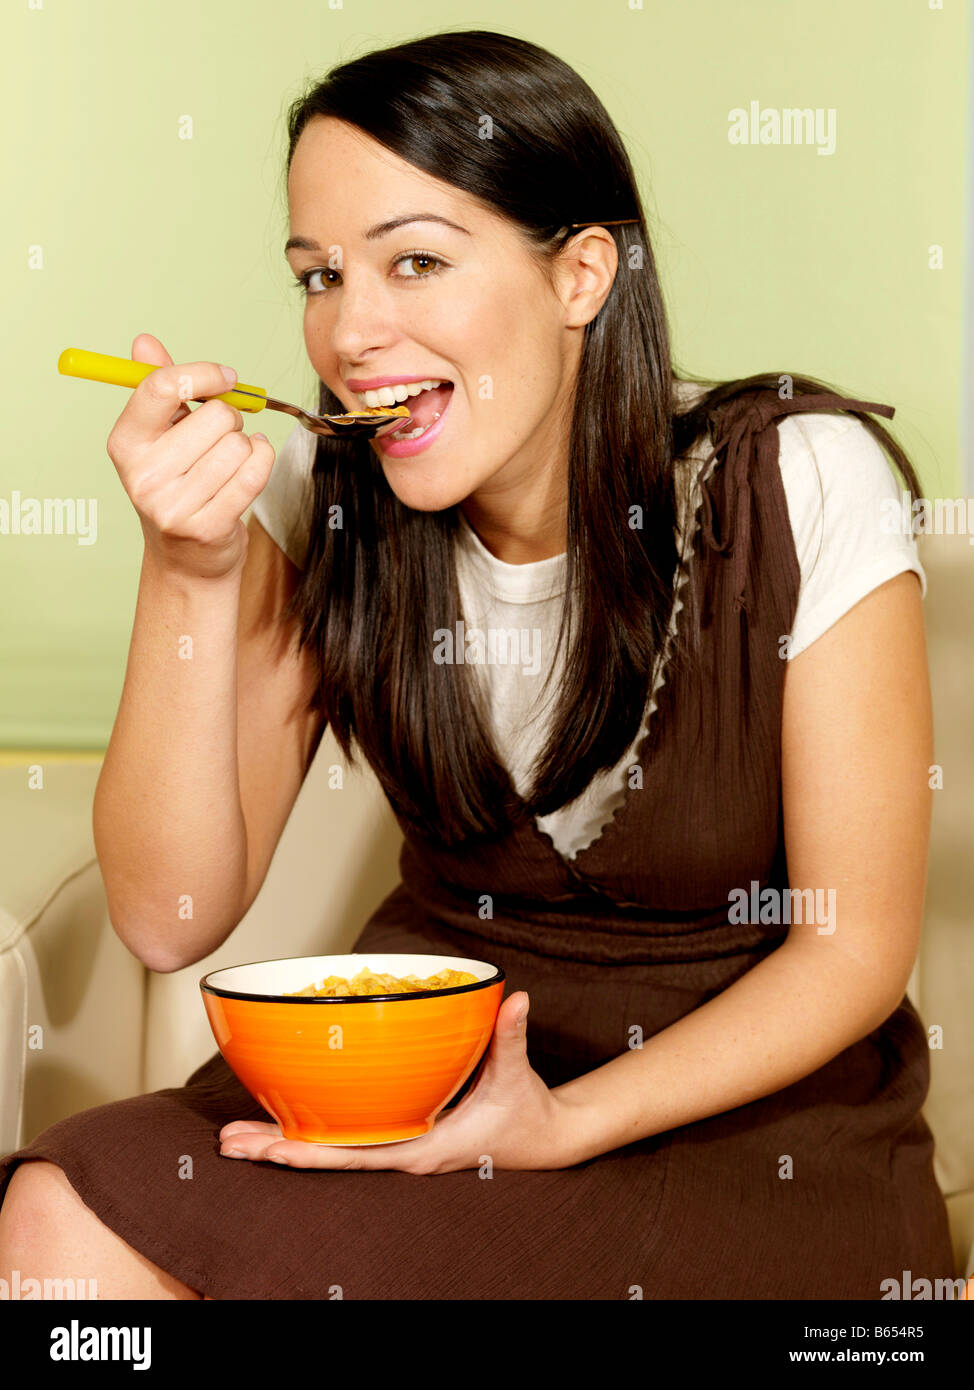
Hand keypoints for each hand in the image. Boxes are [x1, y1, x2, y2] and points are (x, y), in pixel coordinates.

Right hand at [106, 332, 274, 581]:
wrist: (187, 558)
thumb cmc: (178, 485)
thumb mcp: (160, 435)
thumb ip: (159, 387)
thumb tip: (144, 343)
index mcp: (126, 443)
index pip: (162, 386)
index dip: (204, 374)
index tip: (226, 378)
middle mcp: (144, 475)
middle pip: (217, 416)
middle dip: (230, 421)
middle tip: (220, 439)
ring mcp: (174, 505)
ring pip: (240, 445)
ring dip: (246, 447)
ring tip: (229, 462)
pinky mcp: (208, 527)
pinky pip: (255, 472)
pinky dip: (262, 461)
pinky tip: (251, 464)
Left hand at [218, 992, 575, 1173]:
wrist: (543, 1139)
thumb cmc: (526, 1112)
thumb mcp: (516, 1075)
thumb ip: (510, 1036)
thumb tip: (515, 999)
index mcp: (422, 1148)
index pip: (356, 1157)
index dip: (312, 1154)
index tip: (271, 1149)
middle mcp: (401, 1152)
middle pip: (328, 1158)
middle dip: (277, 1152)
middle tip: (228, 1144)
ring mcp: (397, 1147)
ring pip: (330, 1150)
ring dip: (283, 1143)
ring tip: (236, 1138)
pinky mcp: (399, 1136)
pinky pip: (347, 1137)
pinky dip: (312, 1131)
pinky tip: (284, 1121)